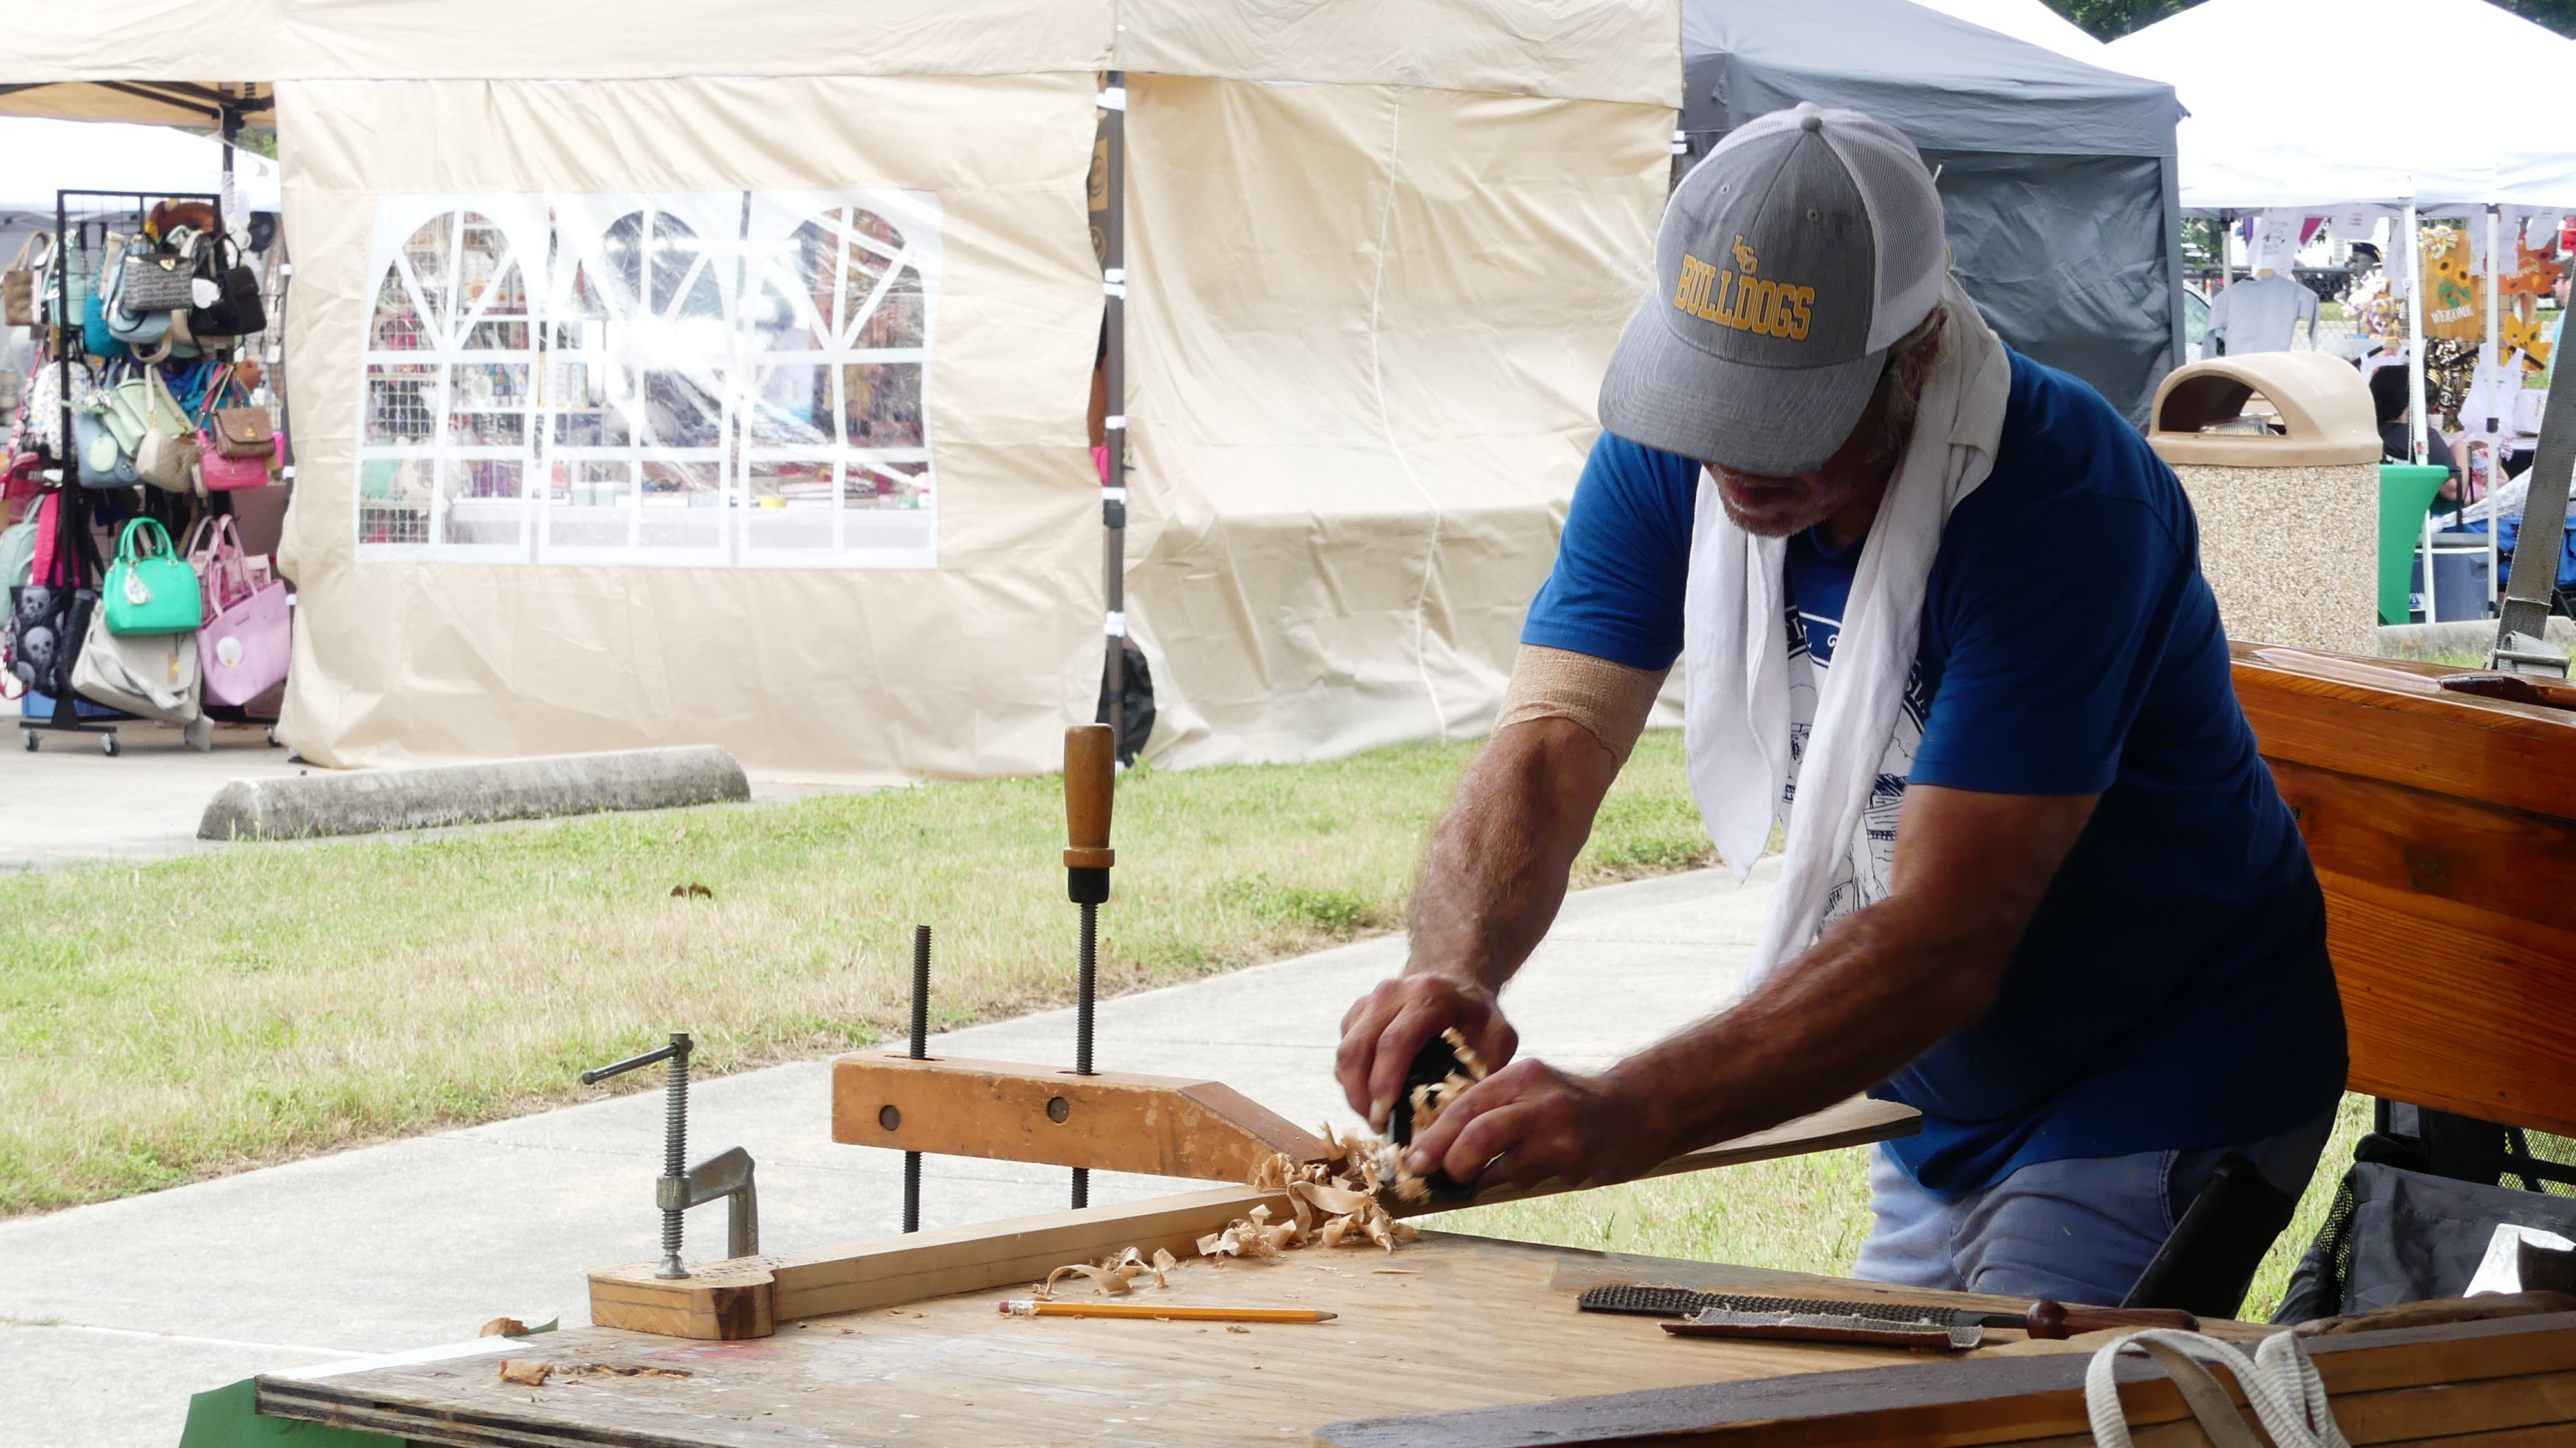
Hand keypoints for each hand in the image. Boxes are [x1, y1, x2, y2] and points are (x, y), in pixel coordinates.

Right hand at [1334, 973, 1516, 1131]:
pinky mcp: (1357, 1012)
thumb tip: (1464, 1112)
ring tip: (1374, 1117)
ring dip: (1353, 1090)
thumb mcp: (1498, 1034)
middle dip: (1361, 1093)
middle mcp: (1392, 993)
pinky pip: (1345, 1050)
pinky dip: (1352, 1079)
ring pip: (1346, 1051)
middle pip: (1359, 1047)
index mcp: (1428, 996)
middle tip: (1377, 1125)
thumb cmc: (1475, 1014)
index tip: (1384, 1116)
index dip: (1385, 1082)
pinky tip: (1372, 1098)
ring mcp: (1370, 1001)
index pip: (1395, 1042)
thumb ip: (1487, 1068)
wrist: (1454, 980)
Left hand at [1404, 1059, 1665, 1194]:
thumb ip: (1494, 1106)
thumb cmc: (1572, 1104)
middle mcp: (1539, 1099)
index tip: (1414, 1160)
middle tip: (1439, 1176)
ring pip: (1500, 1166)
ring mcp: (1559, 1132)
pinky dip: (1515, 1181)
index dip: (1434, 1136)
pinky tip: (1529, 1171)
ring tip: (1485, 1173)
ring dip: (1484, 1177)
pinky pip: (1527, 1181)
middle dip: (1450, 1161)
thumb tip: (1439, 1143)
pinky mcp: (1575, 1160)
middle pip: (1476, 1135)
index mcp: (1521, 1076)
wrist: (1638, 1109)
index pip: (1465, 1105)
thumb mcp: (1533, 1088)